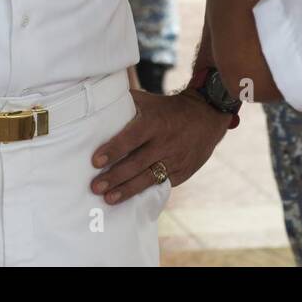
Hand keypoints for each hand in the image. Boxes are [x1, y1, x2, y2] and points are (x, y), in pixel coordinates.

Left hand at [90, 89, 229, 203]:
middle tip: (95, 187)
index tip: (95, 162)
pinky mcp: (183, 172)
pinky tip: (131, 200)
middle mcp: (165, 142)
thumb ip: (125, 102)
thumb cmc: (168, 108)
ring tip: (108, 199)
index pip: (131, 138)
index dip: (113, 150)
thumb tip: (97, 102)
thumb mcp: (149, 101)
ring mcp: (176, 159)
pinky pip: (162, 184)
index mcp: (154, 123)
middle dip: (115, 177)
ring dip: (127, 190)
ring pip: (148, 178)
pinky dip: (146, 192)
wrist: (206, 115)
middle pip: (137, 163)